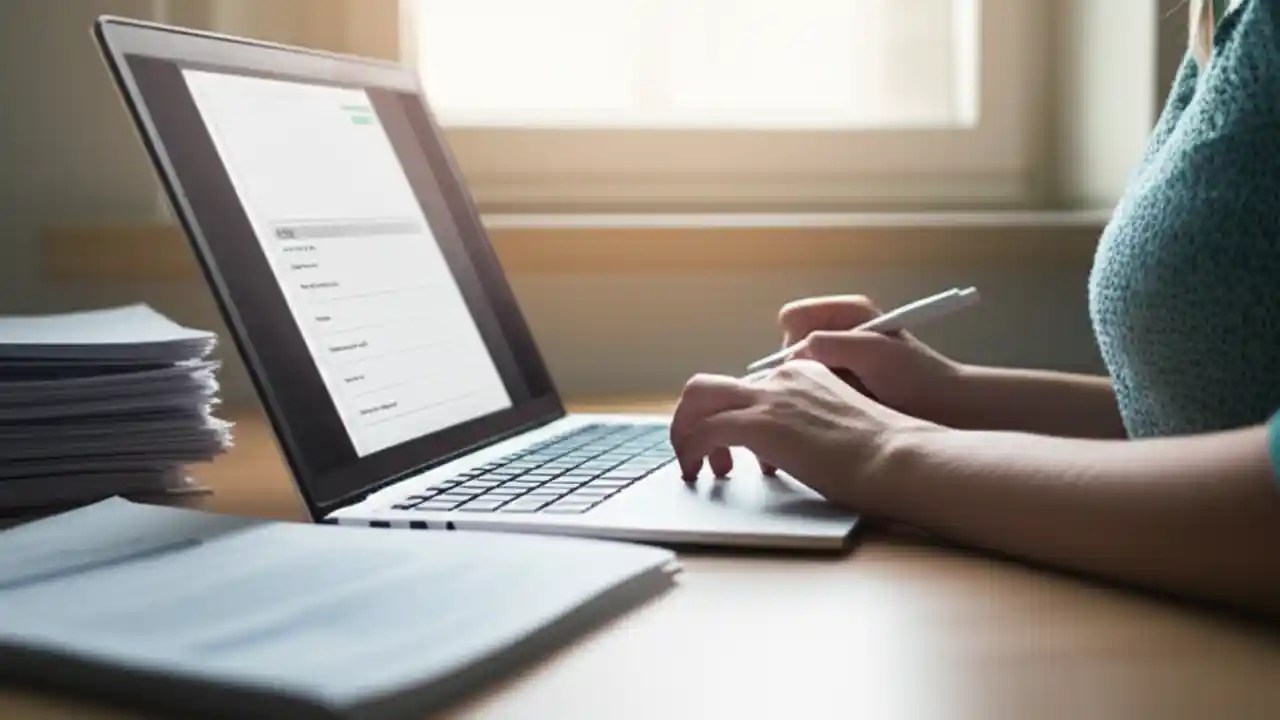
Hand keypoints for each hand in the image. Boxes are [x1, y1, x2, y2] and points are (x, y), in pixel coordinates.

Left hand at [669, 360, 935, 508]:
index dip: (731, 422)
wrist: (900, 460)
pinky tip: (696, 473)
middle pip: (709, 386)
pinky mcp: (761, 424)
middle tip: (695, 452)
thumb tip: (774, 455)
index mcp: (803, 375)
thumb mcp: (835, 431)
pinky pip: (703, 431)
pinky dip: (691, 451)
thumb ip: (802, 430)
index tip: (736, 453)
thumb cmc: (882, 458)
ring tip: (692, 467)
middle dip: (691, 419)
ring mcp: (770, 398)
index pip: (745, 389)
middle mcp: (782, 378)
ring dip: (685, 433)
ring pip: (697, 401)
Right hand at [777, 295, 962, 420]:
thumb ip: (830, 345)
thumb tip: (792, 357)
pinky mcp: (838, 384)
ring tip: (829, 405)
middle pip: (789, 346)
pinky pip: (808, 389)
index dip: (793, 341)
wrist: (945, 410)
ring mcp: (837, 359)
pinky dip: (811, 401)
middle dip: (796, 370)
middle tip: (819, 392)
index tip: (808, 366)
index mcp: (846, 313)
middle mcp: (837, 332)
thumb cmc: (916, 376)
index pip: (793, 318)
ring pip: (795, 372)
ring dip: (803, 389)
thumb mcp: (873, 352)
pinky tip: (829, 413)